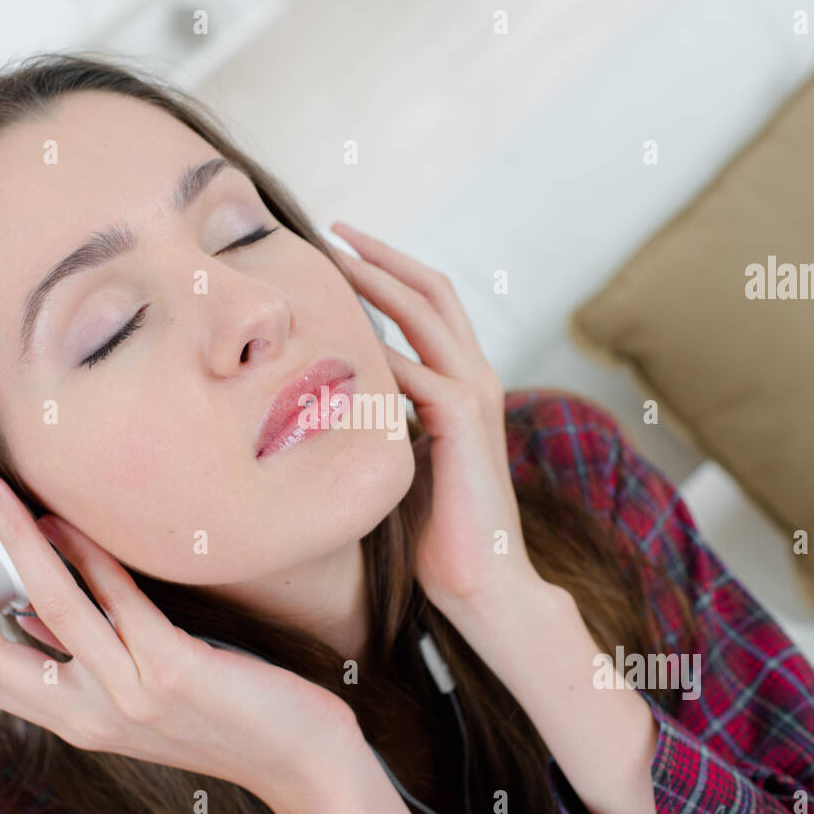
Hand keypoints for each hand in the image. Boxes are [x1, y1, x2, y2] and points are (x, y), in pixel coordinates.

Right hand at [0, 474, 360, 813]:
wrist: (300, 762)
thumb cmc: (228, 720)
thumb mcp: (139, 700)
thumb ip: (85, 661)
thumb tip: (32, 608)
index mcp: (77, 722)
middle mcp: (92, 715)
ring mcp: (130, 693)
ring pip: (49, 607)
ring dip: (13, 543)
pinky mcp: (174, 669)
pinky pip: (119, 598)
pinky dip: (90, 553)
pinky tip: (72, 520)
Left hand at [329, 221, 545, 629]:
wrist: (484, 584)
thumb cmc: (441, 532)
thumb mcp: (406, 459)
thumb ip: (386, 419)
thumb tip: (337, 399)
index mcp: (465, 384)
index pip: (430, 306)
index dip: (388, 272)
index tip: (339, 252)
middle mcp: (477, 378)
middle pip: (433, 289)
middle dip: (381, 255)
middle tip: (332, 230)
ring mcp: (476, 396)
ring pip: (427, 312)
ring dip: (376, 280)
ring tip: (330, 259)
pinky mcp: (464, 422)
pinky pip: (415, 369)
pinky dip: (377, 349)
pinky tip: (337, 338)